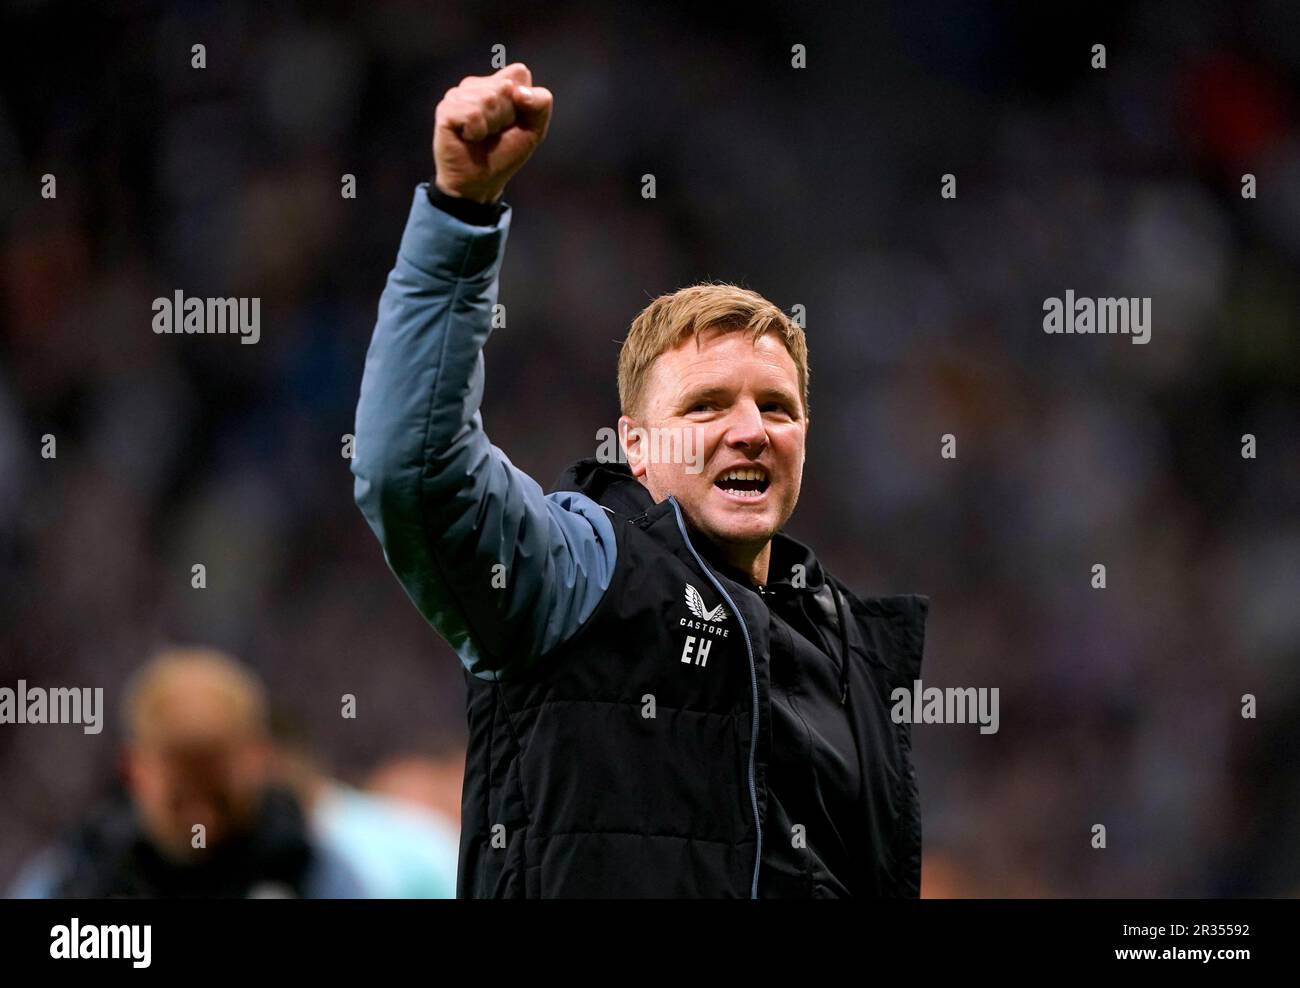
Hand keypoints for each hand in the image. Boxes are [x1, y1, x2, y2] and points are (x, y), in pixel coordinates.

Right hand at [433, 62, 552, 203]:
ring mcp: (458, 95)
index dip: (524, 102)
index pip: (519, 73)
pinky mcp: (446, 109)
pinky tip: (469, 138)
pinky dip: (477, 131)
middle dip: (507, 116)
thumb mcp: (534, 129)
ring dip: (491, 125)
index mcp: (498, 83)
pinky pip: (472, 113)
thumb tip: (517, 91)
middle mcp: (476, 84)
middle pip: (505, 87)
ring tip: (482, 136)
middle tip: (495, 133)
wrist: (481, 182)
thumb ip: (540, 103)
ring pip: (488, 99)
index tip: (513, 122)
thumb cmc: (505, 153)